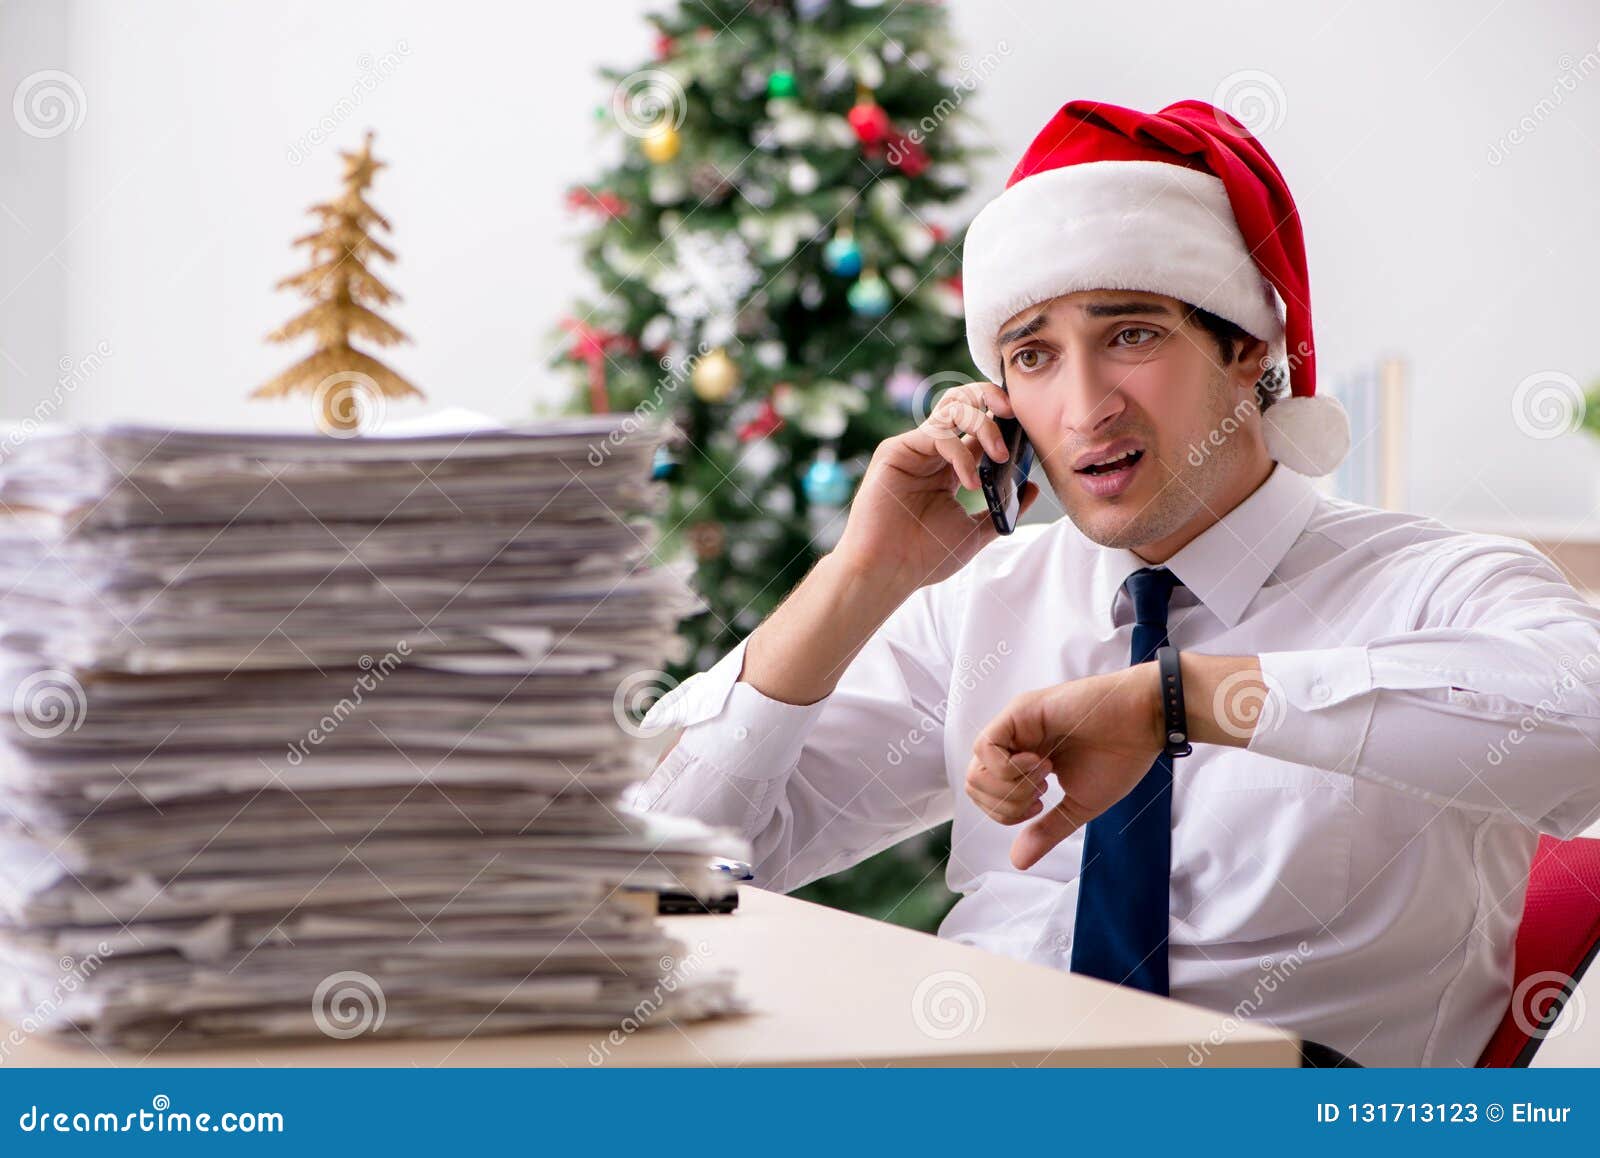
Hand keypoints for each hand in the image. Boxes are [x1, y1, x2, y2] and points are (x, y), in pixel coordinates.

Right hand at [832, 380, 1039, 592]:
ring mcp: (913, 449)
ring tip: (999, 455)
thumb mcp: (975, 532)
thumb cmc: (925, 557)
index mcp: (948, 467)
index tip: (1028, 432)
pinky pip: (937, 434)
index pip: (977, 427)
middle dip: (990, 398)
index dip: (1004, 423)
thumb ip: (1002, 509)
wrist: (889, 573)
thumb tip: (1033, 487)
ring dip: (983, 424)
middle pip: (961, 402)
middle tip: (1014, 414)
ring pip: (952, 409)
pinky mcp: (896, 451)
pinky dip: (961, 454)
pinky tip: (971, 483)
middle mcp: (931, 452)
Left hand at [966, 664, 1165, 870]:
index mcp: (1024, 761)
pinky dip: (1011, 768)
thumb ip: (1046, 830)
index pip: (987, 796)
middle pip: (974, 784)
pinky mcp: (1019, 712)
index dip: (1007, 813)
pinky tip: (1042, 763)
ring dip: (1011, 786)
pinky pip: (986, 748)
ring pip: (975, 769)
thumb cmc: (1119, 757)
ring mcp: (1014, 726)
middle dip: (1006, 804)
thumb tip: (1018, 862)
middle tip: (1041, 794)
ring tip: (1045, 776)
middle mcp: (1013, 742)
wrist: (1143, 721)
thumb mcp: (1077, 805)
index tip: (1041, 803)